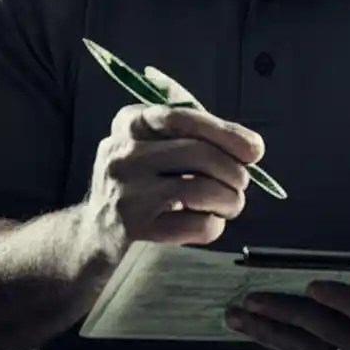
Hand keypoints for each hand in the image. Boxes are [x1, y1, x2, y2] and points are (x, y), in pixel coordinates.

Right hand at [82, 81, 265, 259]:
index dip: (227, 133)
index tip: (255, 150)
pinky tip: (210, 222)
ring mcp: (125, 191)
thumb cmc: (143, 179)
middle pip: (199, 155)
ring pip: (200, 190)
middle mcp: (122, 153)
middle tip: (241, 184)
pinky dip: (214, 225)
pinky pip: (195, 224)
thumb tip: (251, 145)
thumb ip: (196, 131)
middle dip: (235, 172)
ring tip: (231, 204)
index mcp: (131, 122)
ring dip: (231, 200)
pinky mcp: (133, 228)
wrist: (95, 230)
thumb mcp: (155, 142)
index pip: (184, 118)